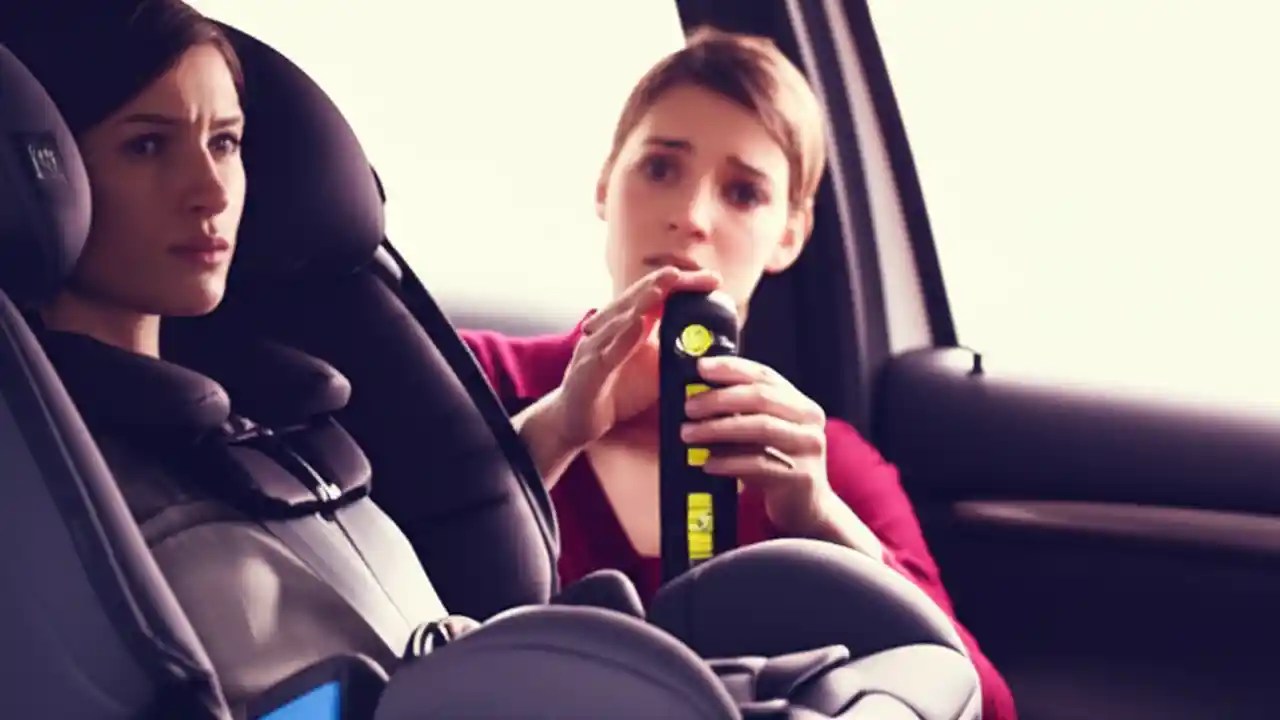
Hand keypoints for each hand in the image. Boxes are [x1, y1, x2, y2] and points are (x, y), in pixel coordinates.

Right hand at [550, 266, 721, 451]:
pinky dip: (622, 337)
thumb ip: (677, 351)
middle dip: (663, 284)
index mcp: (627, 326)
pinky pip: (606, 352)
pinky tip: (638, 325)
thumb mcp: (654, 368)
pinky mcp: (587, 372)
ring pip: (619, 319)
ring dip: (641, 302)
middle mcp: (609, 330)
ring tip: (662, 288)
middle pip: (636, 298)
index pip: (655, 296)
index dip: (681, 284)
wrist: (576, 421)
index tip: (713, 280)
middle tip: (688, 272)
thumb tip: (714, 345)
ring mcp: (595, 348)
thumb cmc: (616, 391)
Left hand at [680, 355, 836, 535]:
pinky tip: (708, 463)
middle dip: (719, 399)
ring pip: (760, 428)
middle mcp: (809, 420)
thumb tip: (697, 397)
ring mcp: (808, 447)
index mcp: (799, 403)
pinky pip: (759, 464)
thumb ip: (741, 414)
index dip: (732, 368)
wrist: (807, 507)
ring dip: (718, 429)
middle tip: (689, 407)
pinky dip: (729, 462)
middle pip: (761, 398)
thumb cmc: (776, 465)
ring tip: (689, 434)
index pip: (764, 375)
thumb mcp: (763, 434)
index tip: (700, 367)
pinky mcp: (801, 475)